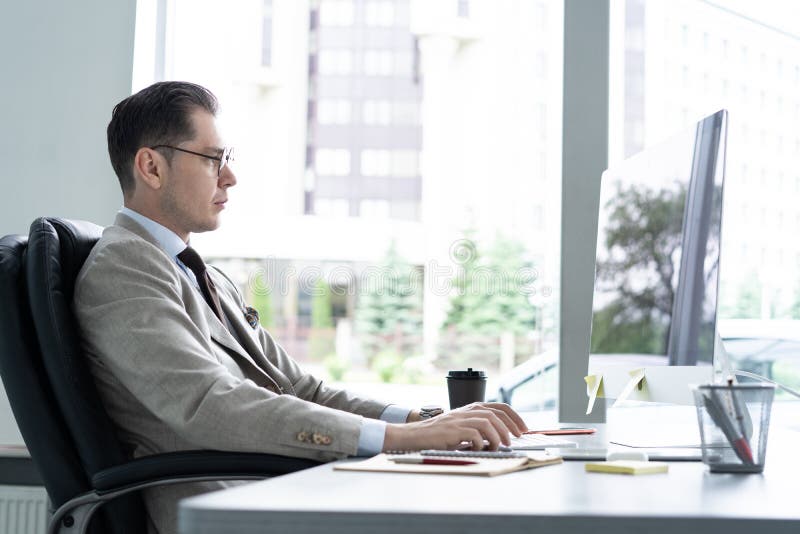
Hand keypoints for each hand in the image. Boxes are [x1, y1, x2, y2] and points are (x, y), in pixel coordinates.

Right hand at [384, 402, 527, 451]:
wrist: (417, 434)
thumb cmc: (439, 433)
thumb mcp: (461, 424)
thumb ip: (478, 426)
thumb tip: (500, 436)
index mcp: (472, 407)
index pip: (500, 406)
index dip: (515, 417)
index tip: (523, 429)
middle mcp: (468, 410)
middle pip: (497, 414)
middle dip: (510, 427)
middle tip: (514, 440)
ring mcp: (461, 419)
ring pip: (488, 422)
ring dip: (498, 436)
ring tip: (499, 446)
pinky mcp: (454, 430)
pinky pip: (475, 435)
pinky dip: (482, 443)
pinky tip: (480, 448)